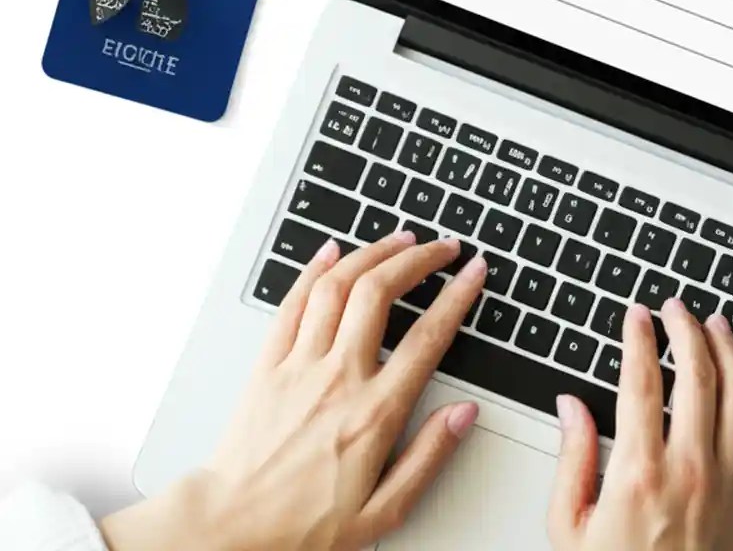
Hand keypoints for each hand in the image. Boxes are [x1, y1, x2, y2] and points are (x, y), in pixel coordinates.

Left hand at [101, 231, 486, 550]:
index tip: (473, 273)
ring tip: (399, 239)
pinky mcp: (267, 367)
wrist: (229, 527)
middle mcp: (337, 379)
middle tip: (441, 247)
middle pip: (380, 293)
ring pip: (336, 286)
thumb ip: (430, 456)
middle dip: (417, 259)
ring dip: (371, 253)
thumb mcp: (384, 510)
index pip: (427, 338)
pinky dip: (314, 270)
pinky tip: (332, 253)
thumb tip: (464, 414)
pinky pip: (292, 304)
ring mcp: (298, 367)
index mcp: (374, 413)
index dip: (457, 296)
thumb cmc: (303, 525)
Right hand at [548, 300, 732, 550]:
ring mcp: (729, 482)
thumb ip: (572, 460)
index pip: (641, 382)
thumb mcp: (569, 527)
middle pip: (696, 374)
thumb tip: (571, 407)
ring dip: (729, 349)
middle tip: (675, 309)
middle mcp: (690, 469)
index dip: (639, 339)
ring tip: (716, 325)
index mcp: (638, 472)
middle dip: (685, 329)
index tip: (636, 318)